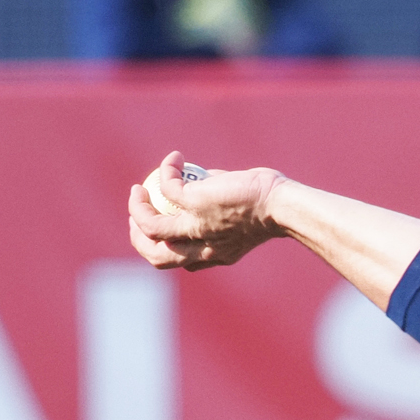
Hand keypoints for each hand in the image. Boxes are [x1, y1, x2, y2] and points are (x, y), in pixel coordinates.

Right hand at [127, 151, 287, 271]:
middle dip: (138, 238)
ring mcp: (197, 227)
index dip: (160, 246)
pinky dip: (166, 171)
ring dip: (137, 208)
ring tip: (138, 190)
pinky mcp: (195, 203)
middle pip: (156, 256)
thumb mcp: (242, 217)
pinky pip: (167, 186)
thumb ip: (219, 208)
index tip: (158, 226)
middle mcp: (202, 248)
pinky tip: (174, 159)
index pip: (178, 260)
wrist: (282, 205)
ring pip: (150, 228)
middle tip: (139, 214)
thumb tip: (205, 182)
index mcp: (214, 255)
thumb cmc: (271, 208)